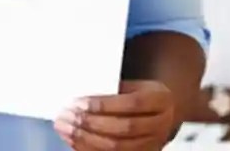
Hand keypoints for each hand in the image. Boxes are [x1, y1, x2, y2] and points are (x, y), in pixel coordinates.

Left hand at [55, 80, 174, 150]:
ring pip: (117, 146)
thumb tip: (80, 95)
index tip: (80, 102)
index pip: (133, 104)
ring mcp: (152, 144)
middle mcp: (160, 124)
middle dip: (91, 123)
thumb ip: (113, 89)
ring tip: (65, 128)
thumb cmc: (143, 94)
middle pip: (124, 128)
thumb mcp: (135, 84)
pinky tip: (74, 140)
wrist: (164, 113)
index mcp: (161, 100)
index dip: (105, 105)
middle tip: (67, 116)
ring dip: (86, 138)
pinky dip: (89, 148)